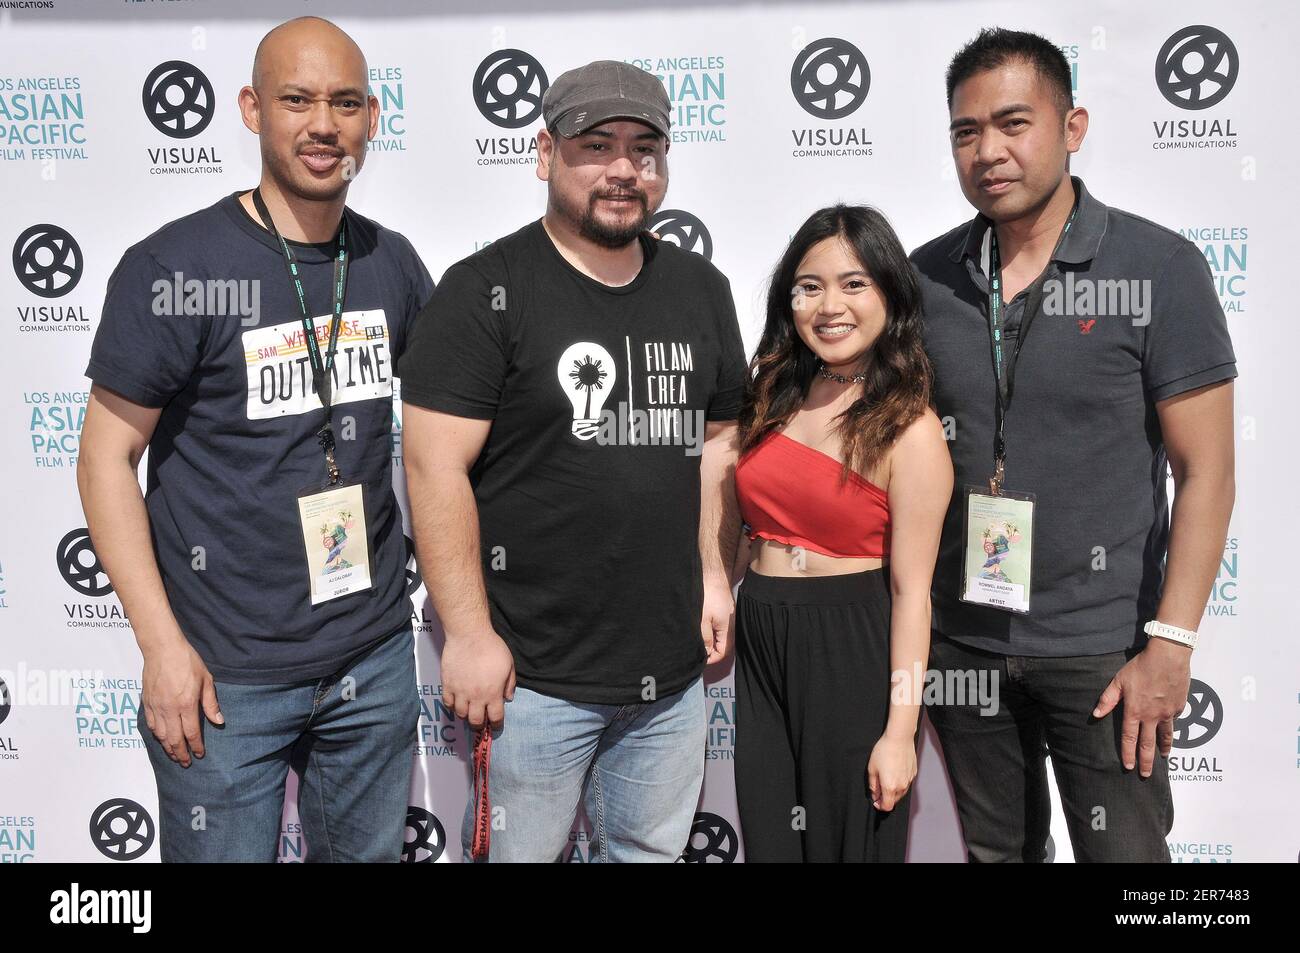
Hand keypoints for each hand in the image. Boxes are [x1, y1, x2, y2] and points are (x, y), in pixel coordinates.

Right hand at [141, 637, 222, 767]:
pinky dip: (156, 735)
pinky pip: (151, 725)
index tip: (199, 755)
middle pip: (174, 739)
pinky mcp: (147, 703)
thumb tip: (219, 721)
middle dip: (181, 753)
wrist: (162, 649)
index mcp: (186, 704)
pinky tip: (161, 739)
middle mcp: (169, 709)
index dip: (196, 746)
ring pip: (160, 735)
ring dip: (168, 748)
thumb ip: (211, 703)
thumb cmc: (187, 662)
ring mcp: (156, 707)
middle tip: (186, 762)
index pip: (191, 733)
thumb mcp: (206, 680)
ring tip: (174, 755)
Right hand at [442, 630, 515, 729]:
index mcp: (493, 693)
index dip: (497, 724)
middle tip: (481, 723)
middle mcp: (476, 696)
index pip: (495, 718)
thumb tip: (508, 698)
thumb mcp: (509, 664)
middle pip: (476, 722)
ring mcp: (459, 691)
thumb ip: (509, 684)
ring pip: (460, 714)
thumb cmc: (492, 647)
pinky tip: (457, 702)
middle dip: (480, 726)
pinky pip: (447, 703)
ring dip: (466, 716)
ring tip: (469, 711)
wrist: (469, 635)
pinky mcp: (447, 684)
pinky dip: (452, 706)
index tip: (496, 725)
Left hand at [700, 579, 734, 663]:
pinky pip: (720, 626)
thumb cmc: (708, 595)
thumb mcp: (702, 620)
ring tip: (698, 640)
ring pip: (721, 635)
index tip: (700, 658)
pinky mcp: (724, 610)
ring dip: (710, 640)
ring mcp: (728, 617)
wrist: (713, 574)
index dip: (712, 658)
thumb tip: (706, 652)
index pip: (723, 652)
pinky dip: (711, 631)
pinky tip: (702, 628)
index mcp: (727, 629)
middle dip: (711, 650)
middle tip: (697, 651)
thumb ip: (705, 638)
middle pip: (723, 645)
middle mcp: (731, 624)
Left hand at [867, 732, 916, 811]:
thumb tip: (875, 794)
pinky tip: (894, 772)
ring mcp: (909, 780)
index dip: (880, 806)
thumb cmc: (884, 751)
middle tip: (879, 789)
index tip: (876, 801)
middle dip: (886, 798)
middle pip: (894, 801)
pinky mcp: (913, 774)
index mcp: (890, 787)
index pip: (887, 806)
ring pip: (901, 793)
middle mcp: (902, 786)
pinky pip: (906, 783)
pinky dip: (900, 783)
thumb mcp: (872, 768)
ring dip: (893, 791)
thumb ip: (873, 785)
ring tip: (886, 778)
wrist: (899, 738)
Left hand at [1093, 637, 1191, 776]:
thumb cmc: (1141, 666)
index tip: (1128, 767)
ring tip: (1163, 758)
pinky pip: (1174, 720)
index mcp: (1135, 711)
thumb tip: (1095, 714)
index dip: (1128, 754)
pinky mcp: (1179, 707)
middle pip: (1148, 744)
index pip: (1129, 738)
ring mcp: (1168, 713)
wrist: (1169, 656)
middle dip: (1146, 761)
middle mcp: (1152, 716)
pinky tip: (1170, 730)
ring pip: (1165, 736)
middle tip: (1146, 775)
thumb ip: (1108, 699)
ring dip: (1163, 749)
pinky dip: (1171, 727)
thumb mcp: (1119, 680)